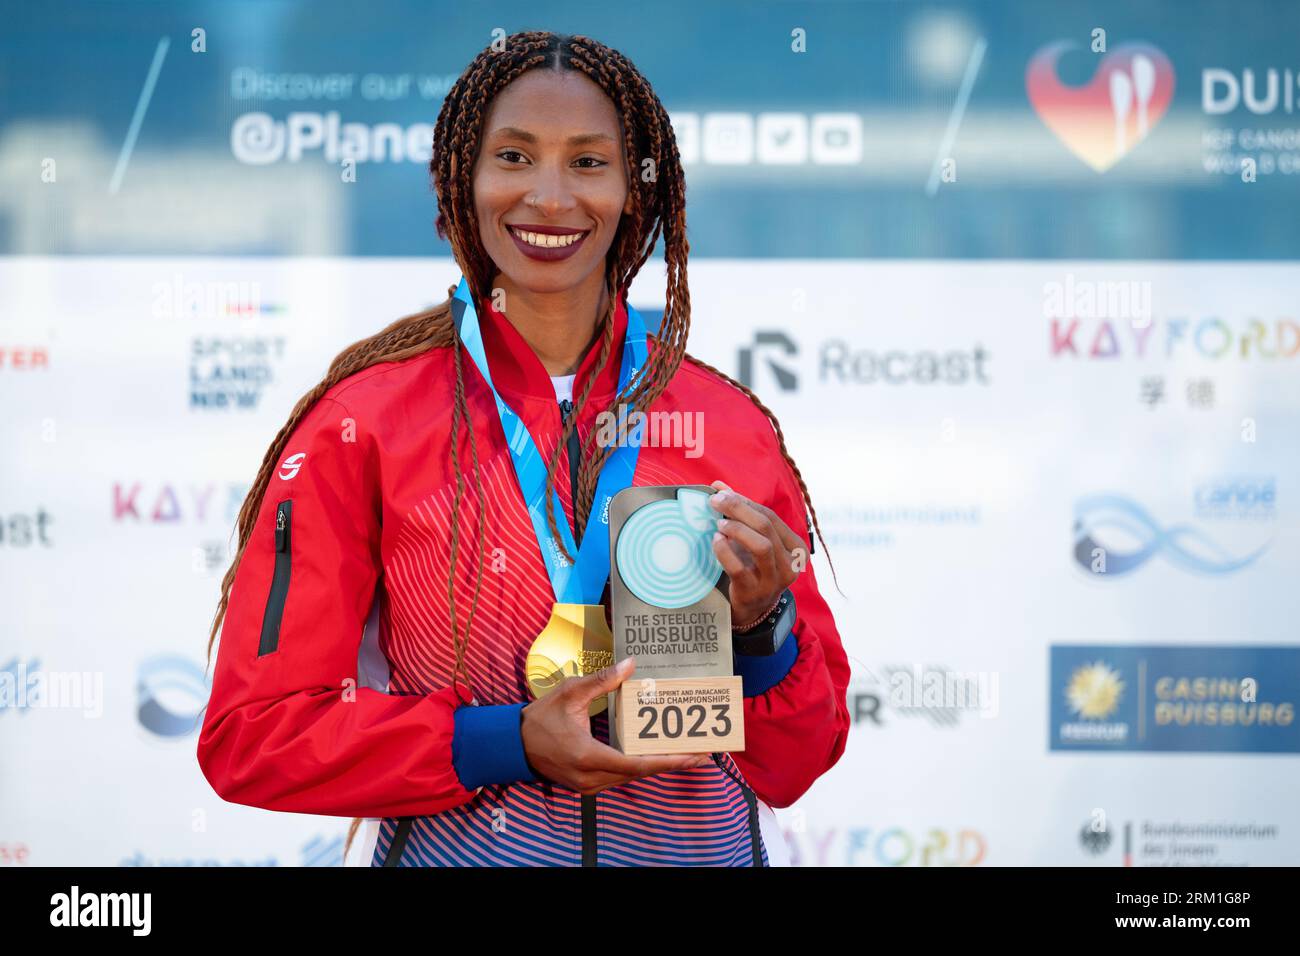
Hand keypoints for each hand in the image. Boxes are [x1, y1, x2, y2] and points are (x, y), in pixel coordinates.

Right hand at [520, 657, 711, 794]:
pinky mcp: (586, 785)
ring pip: (631, 778)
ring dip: (657, 766)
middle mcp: (592, 777)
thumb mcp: (570, 692)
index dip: (669, 761)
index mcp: (590, 756)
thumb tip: (630, 665)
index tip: (694, 756)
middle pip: (640, 774)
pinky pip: (619, 777)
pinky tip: (655, 755)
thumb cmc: (540, 718)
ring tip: (686, 753)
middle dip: (672, 763)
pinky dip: (638, 767)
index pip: (638, 765)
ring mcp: (588, 785)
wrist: (512, 744)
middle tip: (703, 752)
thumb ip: (602, 681)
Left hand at [707, 479, 802, 626]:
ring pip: (761, 546)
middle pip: (766, 527)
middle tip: (716, 502)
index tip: (721, 493)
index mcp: (794, 547)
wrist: (752, 607)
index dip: (745, 502)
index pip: (771, 516)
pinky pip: (740, 568)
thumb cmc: (753, 567)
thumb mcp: (752, 540)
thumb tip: (718, 486)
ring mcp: (774, 580)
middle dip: (739, 510)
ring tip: (718, 524)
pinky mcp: (754, 592)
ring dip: (737, 530)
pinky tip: (715, 542)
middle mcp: (790, 563)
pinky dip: (725, 552)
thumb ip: (740, 514)